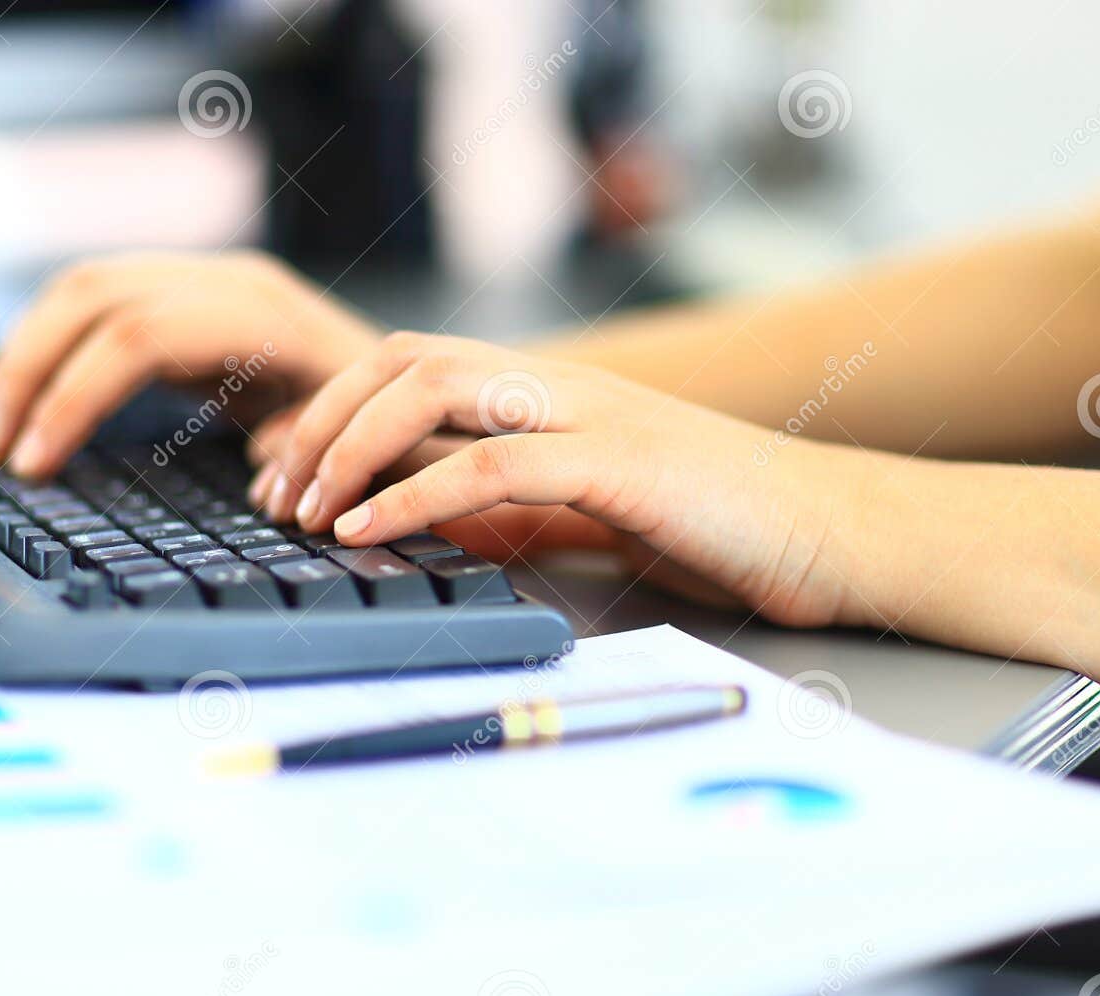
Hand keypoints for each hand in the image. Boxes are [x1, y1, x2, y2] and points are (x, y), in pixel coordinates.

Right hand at [0, 251, 379, 476]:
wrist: (405, 373)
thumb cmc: (383, 419)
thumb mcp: (359, 440)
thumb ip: (312, 452)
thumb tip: (265, 470)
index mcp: (262, 313)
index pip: (137, 335)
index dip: (74, 398)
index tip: (32, 467)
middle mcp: (220, 280)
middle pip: (88, 297)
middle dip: (25, 372)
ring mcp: (194, 281)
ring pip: (76, 293)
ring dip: (19, 360)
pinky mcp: (175, 299)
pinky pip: (88, 310)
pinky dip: (41, 354)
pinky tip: (7, 405)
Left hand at [252, 331, 876, 628]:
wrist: (824, 532)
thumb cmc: (707, 523)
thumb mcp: (579, 512)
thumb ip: (502, 504)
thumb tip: (414, 519)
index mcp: (543, 391)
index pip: (410, 364)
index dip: (332, 408)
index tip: (281, 471)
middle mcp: (555, 384)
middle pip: (405, 358)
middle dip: (321, 418)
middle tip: (274, 491)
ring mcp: (586, 412)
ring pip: (434, 388)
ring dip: (350, 448)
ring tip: (303, 510)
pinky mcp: (617, 459)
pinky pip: (492, 462)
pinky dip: (414, 495)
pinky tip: (367, 532)